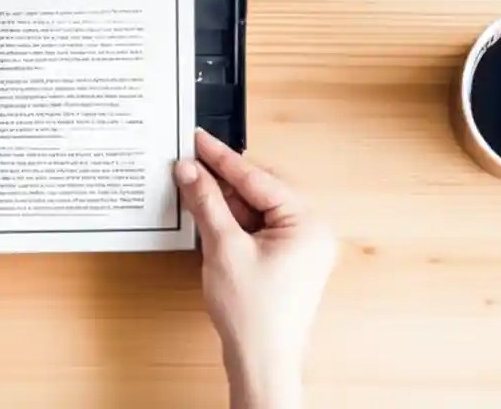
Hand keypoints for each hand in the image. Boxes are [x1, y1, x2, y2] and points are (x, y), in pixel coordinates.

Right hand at [175, 130, 336, 408]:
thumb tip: (190, 170)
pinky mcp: (286, 260)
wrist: (261, 362)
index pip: (258, 179)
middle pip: (259, 191)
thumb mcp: (224, 248)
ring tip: (193, 189)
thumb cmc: (254, 315)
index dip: (222, 158)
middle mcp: (311, 231)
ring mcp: (300, 247)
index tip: (198, 139)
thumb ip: (206, 203)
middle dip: (223, 180)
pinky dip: (232, 221)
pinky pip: (257, 227)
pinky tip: (208, 215)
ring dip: (225, 201)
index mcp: (307, 223)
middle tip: (189, 163)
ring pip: (256, 209)